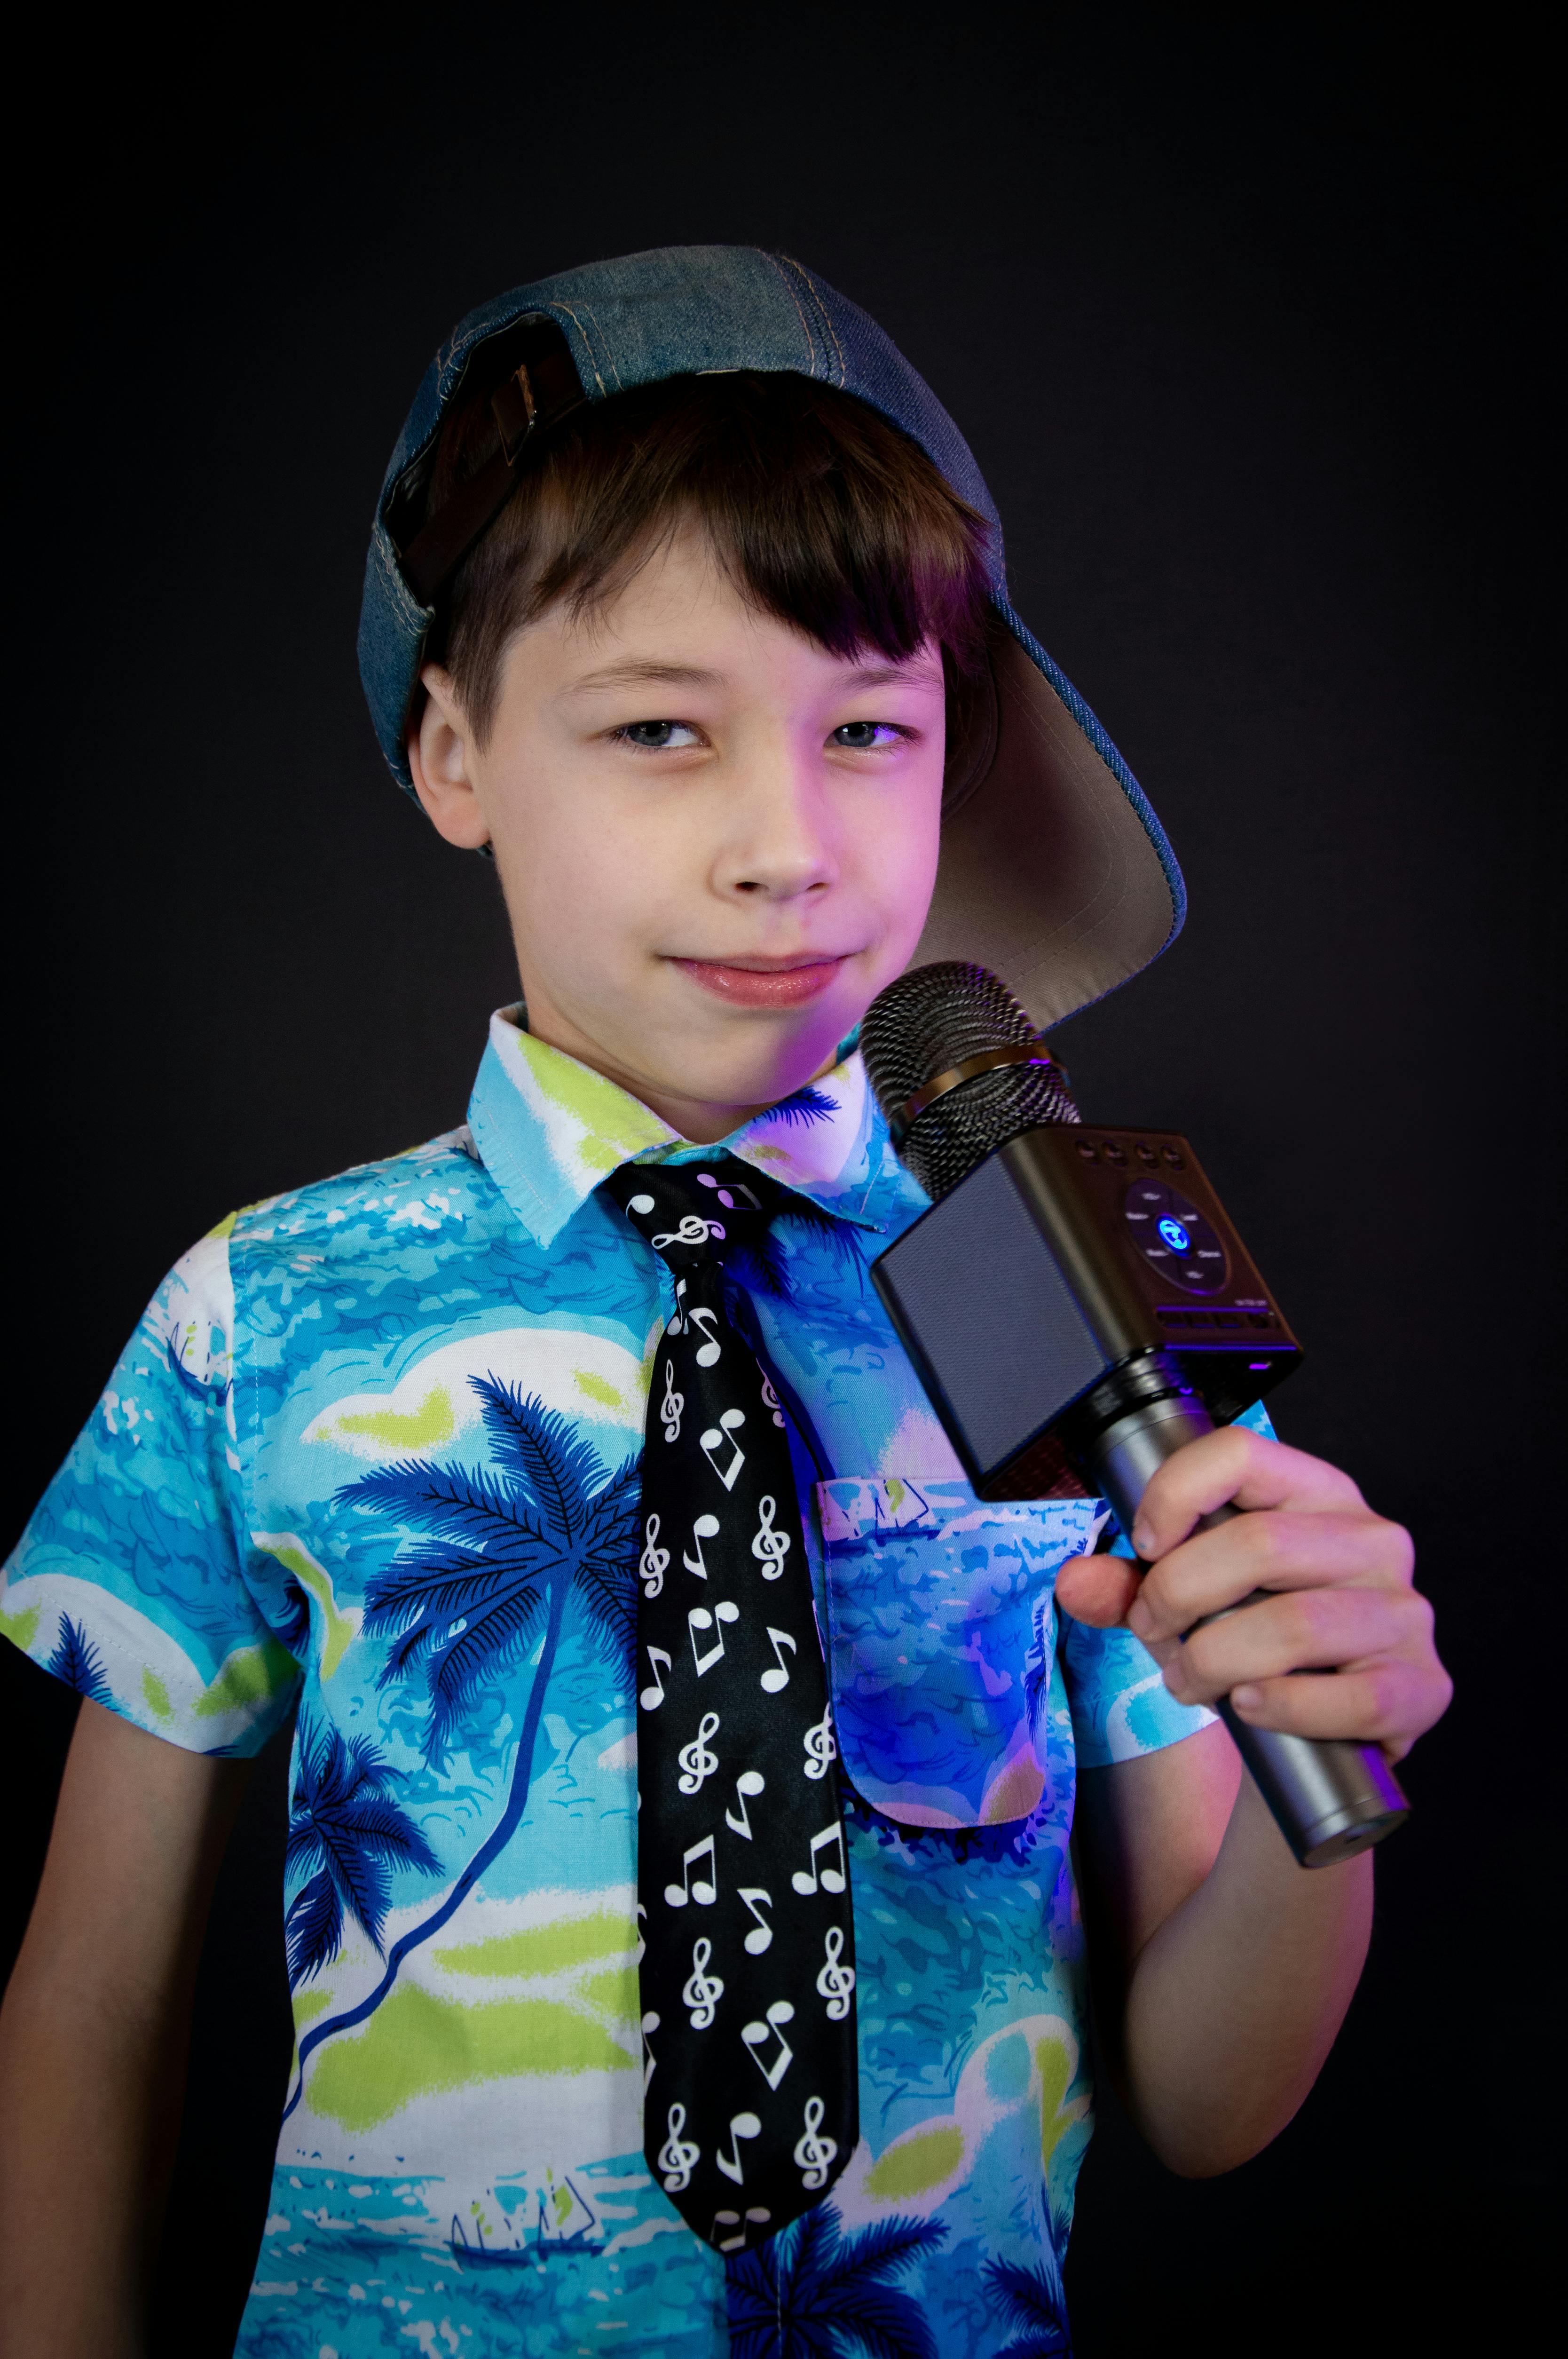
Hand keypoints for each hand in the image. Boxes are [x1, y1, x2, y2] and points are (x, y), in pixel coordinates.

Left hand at [1052, 1427, 1450, 1762]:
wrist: (1319, 1730)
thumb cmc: (1256, 1642)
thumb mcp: (1187, 1602)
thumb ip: (1128, 1586)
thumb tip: (1077, 1581)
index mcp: (1317, 1493)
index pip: (1240, 1453)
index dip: (1175, 1495)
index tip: (1144, 1545)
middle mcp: (1371, 1539)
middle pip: (1258, 1543)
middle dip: (1179, 1596)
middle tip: (1154, 1633)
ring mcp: (1403, 1612)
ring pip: (1296, 1625)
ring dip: (1217, 1661)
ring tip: (1190, 1680)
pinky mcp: (1422, 1684)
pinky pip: (1353, 1696)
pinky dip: (1285, 1707)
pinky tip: (1253, 1707)